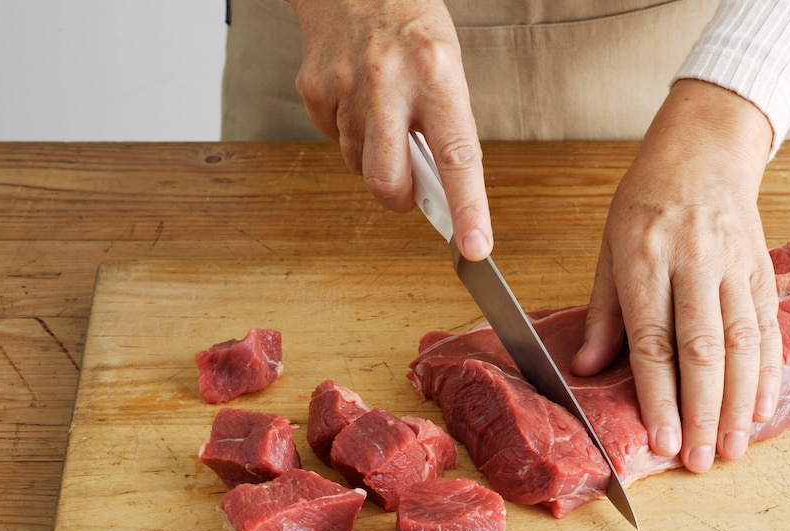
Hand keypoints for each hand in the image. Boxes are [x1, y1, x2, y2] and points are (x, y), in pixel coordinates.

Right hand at [288, 0, 491, 259]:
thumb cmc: (410, 25)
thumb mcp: (446, 66)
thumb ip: (444, 125)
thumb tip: (441, 186)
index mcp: (437, 75)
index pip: (459, 157)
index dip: (467, 209)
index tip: (475, 246)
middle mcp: (390, 83)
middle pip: (388, 180)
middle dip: (398, 199)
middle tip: (409, 189)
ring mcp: (346, 87)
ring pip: (357, 164)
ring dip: (372, 158)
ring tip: (383, 115)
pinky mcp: (314, 89)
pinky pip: (332, 138)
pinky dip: (346, 132)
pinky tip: (357, 99)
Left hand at [572, 80, 782, 472]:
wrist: (704, 148)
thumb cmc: (647, 199)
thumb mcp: (609, 245)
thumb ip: (604, 311)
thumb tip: (584, 369)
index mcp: (644, 257)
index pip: (653, 340)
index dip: (658, 396)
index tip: (660, 441)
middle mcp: (693, 261)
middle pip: (702, 349)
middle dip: (701, 412)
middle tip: (701, 461)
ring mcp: (733, 263)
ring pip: (742, 343)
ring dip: (738, 402)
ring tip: (733, 447)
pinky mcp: (761, 267)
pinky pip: (767, 326)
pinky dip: (767, 371)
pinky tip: (762, 407)